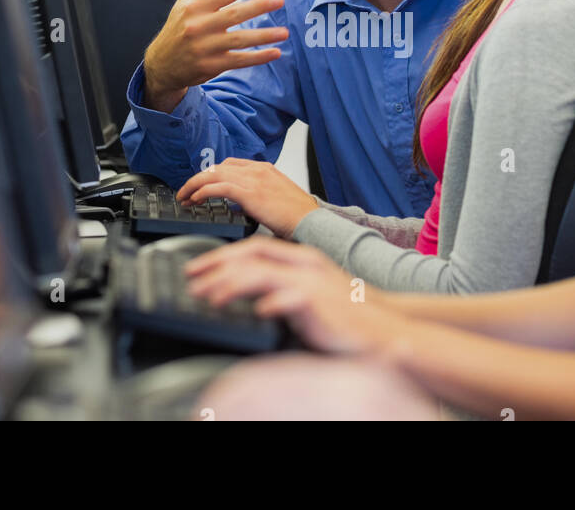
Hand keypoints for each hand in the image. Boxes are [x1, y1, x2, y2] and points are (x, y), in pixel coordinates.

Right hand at [143, 0, 288, 112]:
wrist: (162, 65)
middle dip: (259, 6)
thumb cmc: (179, 27)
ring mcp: (205, 48)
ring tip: (285, 32)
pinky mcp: (211, 66)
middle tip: (281, 0)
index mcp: (194, 7)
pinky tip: (275, 53)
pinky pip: (239, 60)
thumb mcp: (185, 1)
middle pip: (234, 14)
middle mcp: (198, 26)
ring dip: (264, 36)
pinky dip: (258, 57)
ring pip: (239, 39)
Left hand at [176, 159, 318, 237]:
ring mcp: (254, 180)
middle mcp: (257, 170)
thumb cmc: (297, 216)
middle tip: (185, 191)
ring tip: (184, 196)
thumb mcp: (276, 198)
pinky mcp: (250, 193)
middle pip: (218, 168)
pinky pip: (218, 188)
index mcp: (264, 169)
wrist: (310, 221)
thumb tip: (239, 204)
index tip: (201, 184)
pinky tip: (195, 200)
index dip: (211, 174)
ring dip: (194, 185)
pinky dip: (202, 192)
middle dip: (198, 179)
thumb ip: (257, 196)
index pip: (230, 164)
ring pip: (213, 175)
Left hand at [185, 237, 406, 356]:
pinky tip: (253, 312)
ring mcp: (311, 281)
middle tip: (191, 279)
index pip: (252, 248)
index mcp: (300, 258)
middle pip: (250, 255)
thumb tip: (245, 293)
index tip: (197, 269)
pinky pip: (287, 299)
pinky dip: (268, 303)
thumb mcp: (307, 293)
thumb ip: (279, 287)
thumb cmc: (344, 314)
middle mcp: (304, 264)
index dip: (220, 256)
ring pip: (260, 273)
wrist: (383, 326)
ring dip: (230, 284)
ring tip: (209, 297)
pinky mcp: (318, 302)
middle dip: (216, 265)